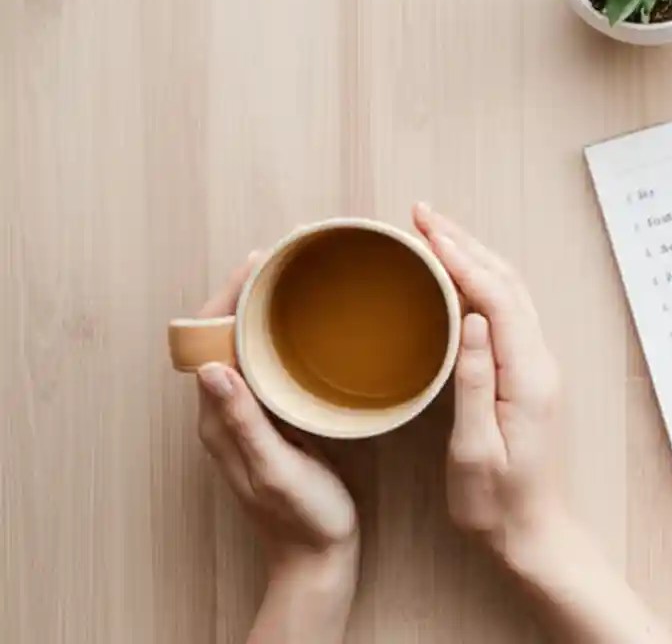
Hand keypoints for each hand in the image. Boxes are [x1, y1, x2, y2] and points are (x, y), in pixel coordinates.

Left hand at [192, 254, 357, 643]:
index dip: (228, 297)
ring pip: (244, 346)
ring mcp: (247, 416)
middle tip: (283, 257)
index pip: (209, 340)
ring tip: (292, 278)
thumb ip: (244, 422)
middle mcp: (226, 411)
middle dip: (245, 292)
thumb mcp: (277, 471)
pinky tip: (304, 326)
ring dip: (260, 309)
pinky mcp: (270, 421)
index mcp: (220, 418)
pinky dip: (277, 334)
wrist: (317, 560)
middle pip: (223, 336)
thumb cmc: (304, 520)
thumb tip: (211, 368)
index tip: (260, 265)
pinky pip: (264, 364)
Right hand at [414, 204, 671, 643]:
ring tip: (433, 233)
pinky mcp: (527, 377)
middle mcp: (539, 363)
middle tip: (420, 214)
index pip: (495, 296)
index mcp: (528, 376)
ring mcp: (536, 368)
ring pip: (508, 294)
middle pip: (506, 282)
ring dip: (474, 257)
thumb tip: (470, 319)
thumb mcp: (475, 450)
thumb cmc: (497, 504)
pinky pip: (505, 314)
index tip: (424, 227)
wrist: (534, 534)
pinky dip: (479, 284)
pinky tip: (454, 279)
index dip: (460, 256)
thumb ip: (474, 382)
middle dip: (464, 242)